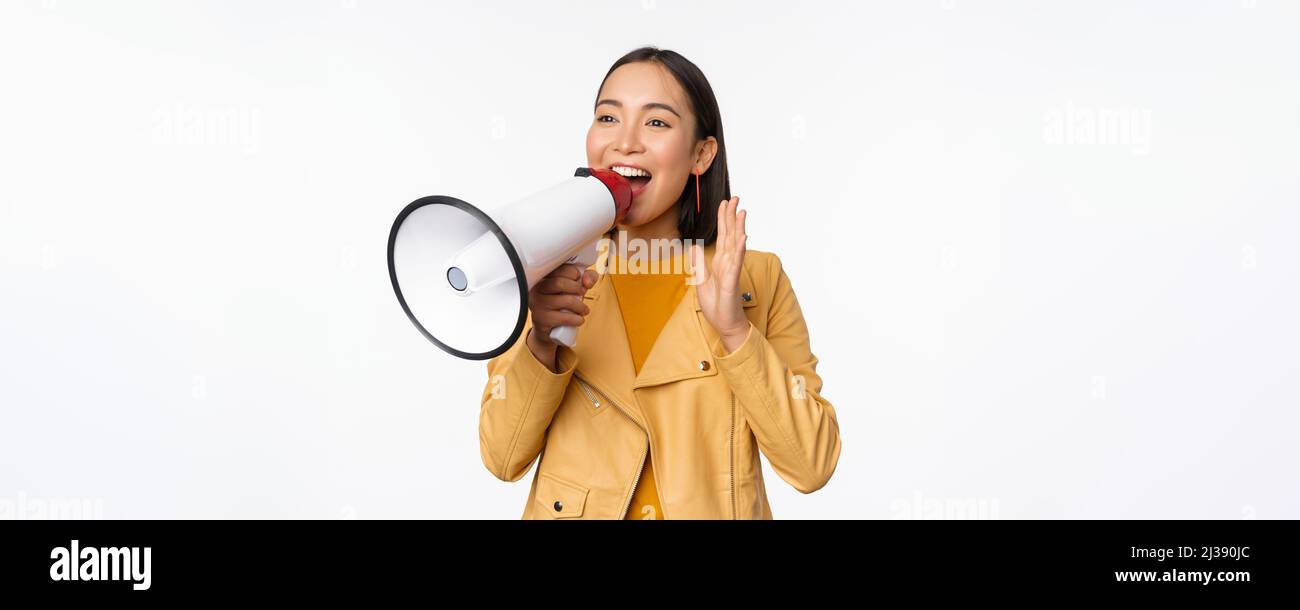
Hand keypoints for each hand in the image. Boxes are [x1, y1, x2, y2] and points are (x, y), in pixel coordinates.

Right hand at [525, 263, 598, 370]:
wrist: (549, 330)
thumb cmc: (562, 305)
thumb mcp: (576, 288)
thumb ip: (587, 277)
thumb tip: (587, 281)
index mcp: (542, 278)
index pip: (558, 268)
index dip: (573, 272)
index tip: (579, 279)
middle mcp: (536, 290)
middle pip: (559, 283)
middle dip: (577, 288)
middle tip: (582, 294)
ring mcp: (537, 305)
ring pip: (566, 300)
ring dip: (581, 306)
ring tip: (583, 310)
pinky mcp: (541, 320)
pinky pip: (564, 317)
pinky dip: (577, 319)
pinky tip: (579, 319)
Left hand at [690, 196, 750, 352]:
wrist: (724, 324)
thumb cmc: (717, 305)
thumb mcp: (701, 282)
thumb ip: (699, 264)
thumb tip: (694, 247)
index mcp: (720, 262)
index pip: (723, 236)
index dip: (723, 219)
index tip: (725, 203)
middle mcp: (728, 263)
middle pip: (730, 235)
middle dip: (732, 216)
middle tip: (735, 198)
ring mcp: (731, 271)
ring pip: (735, 245)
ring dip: (739, 228)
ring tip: (742, 212)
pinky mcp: (732, 281)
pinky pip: (735, 263)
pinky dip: (739, 250)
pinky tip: (742, 237)